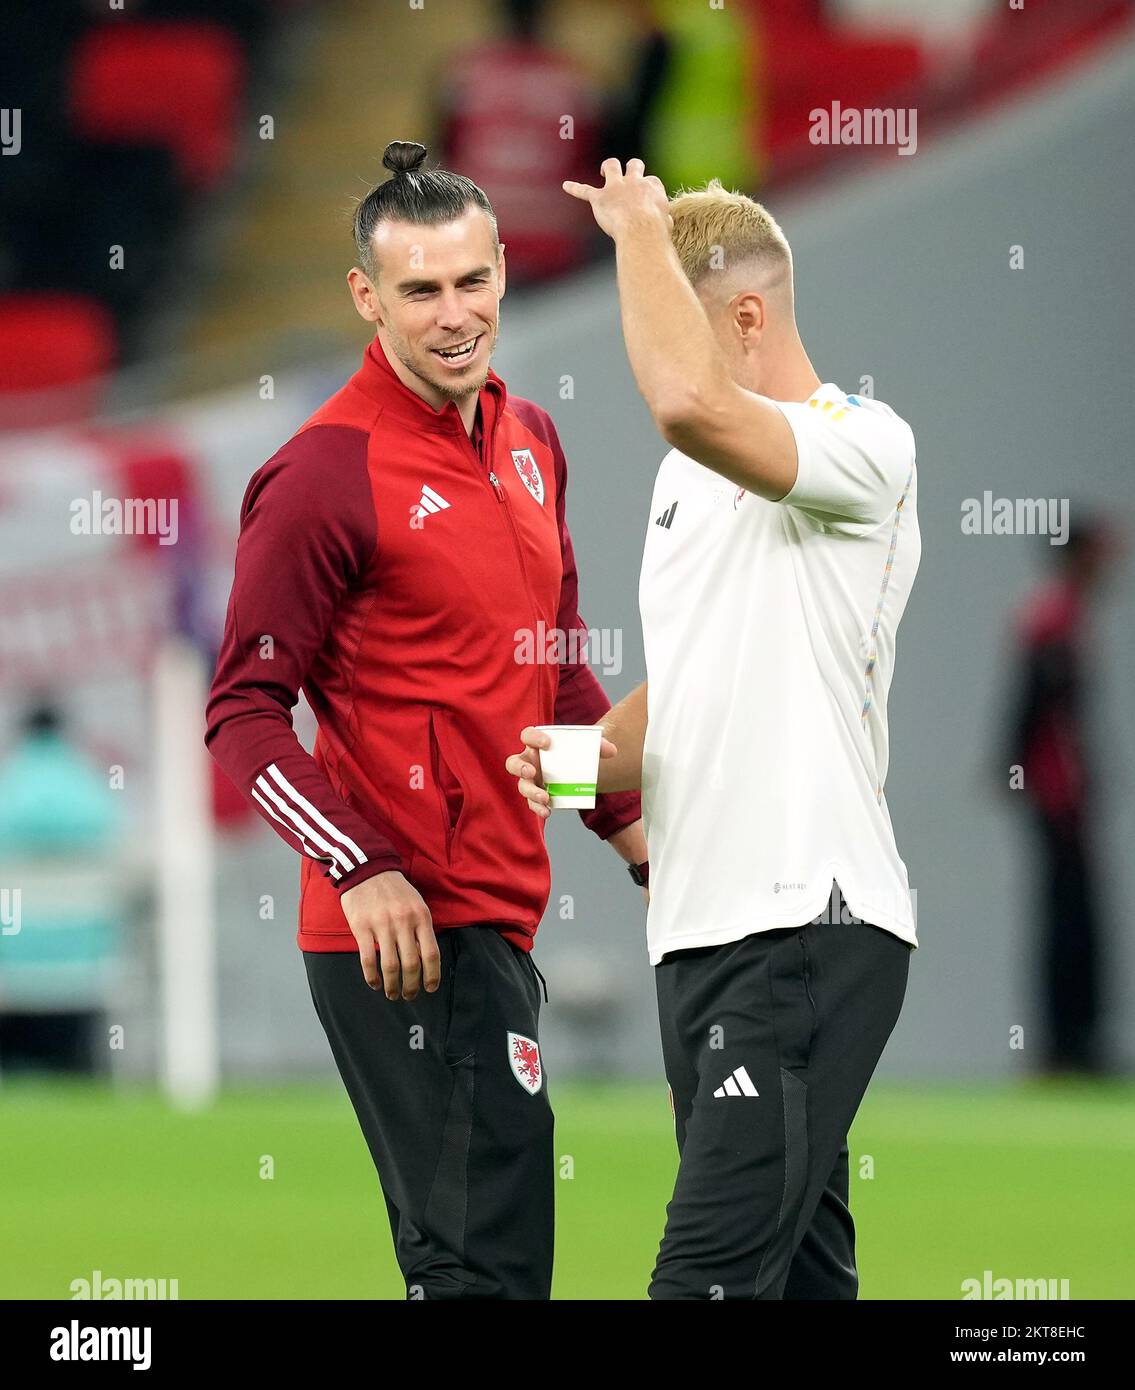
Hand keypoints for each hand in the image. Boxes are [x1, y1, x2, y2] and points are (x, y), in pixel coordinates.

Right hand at [340, 870, 439, 999]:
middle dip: (412, 985)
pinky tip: (375, 983)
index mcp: (421, 916)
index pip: (431, 953)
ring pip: (390, 965)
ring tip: (392, 994)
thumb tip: (427, 959)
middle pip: (412, 964)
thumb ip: (422, 928)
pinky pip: (368, 959)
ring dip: (392, 985)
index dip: (432, 975)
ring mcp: (382, 925)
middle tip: (409, 996)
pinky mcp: (362, 927)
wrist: (368, 870)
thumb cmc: (395, 890)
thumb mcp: (417, 903)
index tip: (430, 988)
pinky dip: (372, 976)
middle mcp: (404, 922)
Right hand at [505, 727, 617, 818]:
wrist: (577, 771)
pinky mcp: (536, 795)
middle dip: (520, 767)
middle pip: (513, 763)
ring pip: (522, 786)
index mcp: (537, 744)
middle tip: (531, 771)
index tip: (547, 742)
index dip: (533, 737)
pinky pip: (532, 803)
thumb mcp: (586, 748)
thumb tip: (612, 751)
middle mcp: (529, 761)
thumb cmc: (574, 754)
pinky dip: (538, 808)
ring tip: (545, 797)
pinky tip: (548, 811)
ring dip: (531, 792)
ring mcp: (531, 780)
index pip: (527, 735)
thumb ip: (599, 746)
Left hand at [562, 158, 670, 240]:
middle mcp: (634, 181)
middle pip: (634, 165)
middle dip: (632, 168)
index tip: (648, 201)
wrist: (640, 229)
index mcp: (652, 187)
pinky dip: (575, 188)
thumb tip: (666, 224)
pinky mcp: (599, 198)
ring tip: (605, 171)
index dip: (649, 189)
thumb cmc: (656, 231)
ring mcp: (615, 187)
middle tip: (629, 174)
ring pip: (611, 165)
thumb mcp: (666, 224)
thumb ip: (664, 220)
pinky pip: (584, 190)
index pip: (652, 181)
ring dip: (608, 167)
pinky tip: (566, 186)